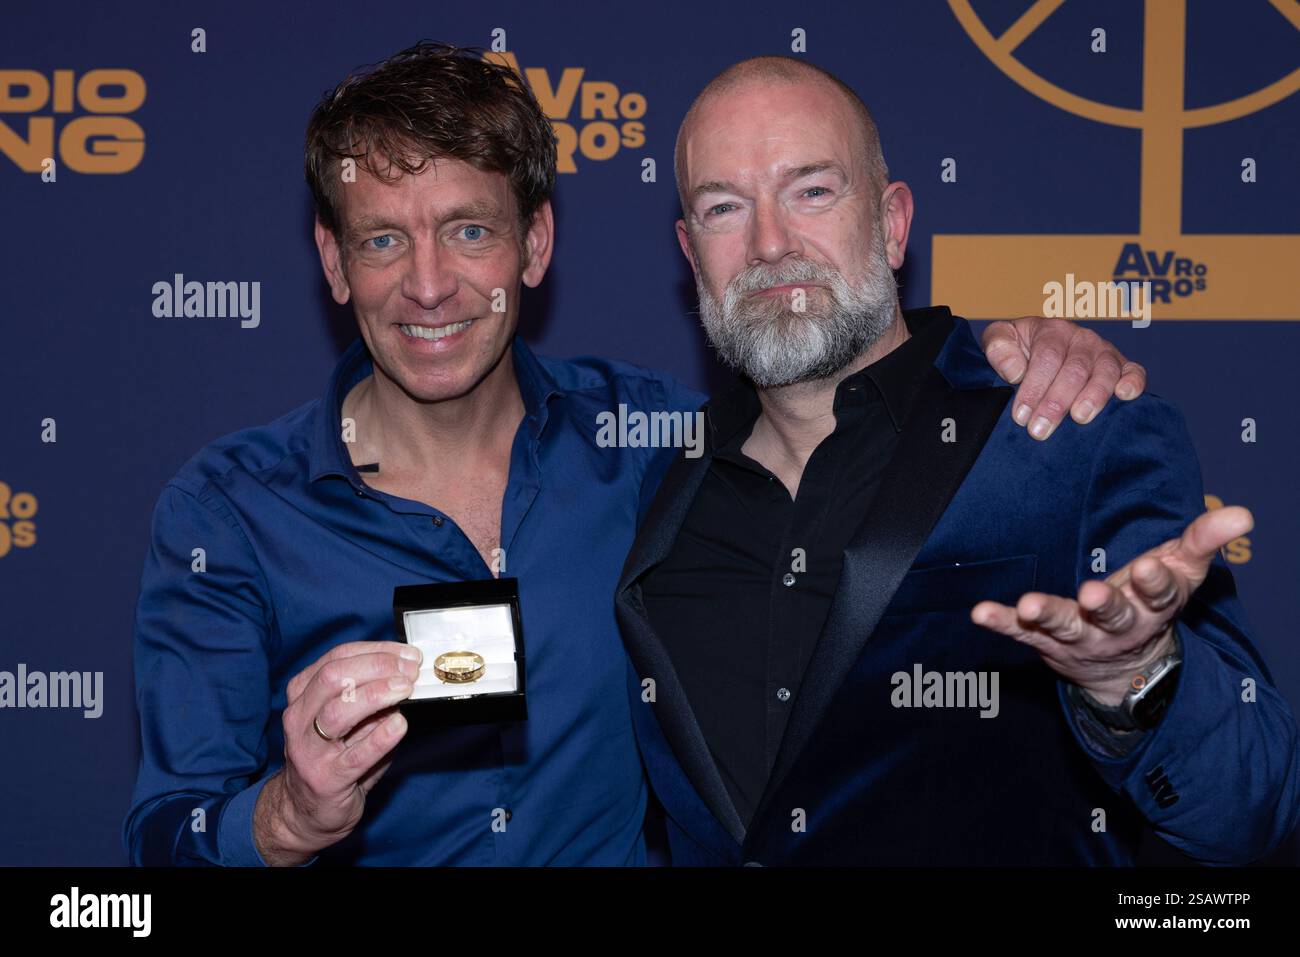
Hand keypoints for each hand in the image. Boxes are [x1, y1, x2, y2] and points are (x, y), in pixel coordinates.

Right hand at [253, 641, 421, 864]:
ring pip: (338, 711)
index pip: (337, 658)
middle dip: (377, 667)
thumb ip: (367, 695)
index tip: (407, 654)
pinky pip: (355, 755)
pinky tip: (399, 725)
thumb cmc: (332, 755)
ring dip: (377, 695)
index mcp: (302, 693)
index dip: (376, 651)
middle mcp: (299, 717)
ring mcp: (309, 749)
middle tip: (409, 671)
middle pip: (334, 677)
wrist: (305, 810)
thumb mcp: (344, 718)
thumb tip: (406, 673)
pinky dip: (380, 737)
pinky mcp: (326, 779)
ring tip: (405, 690)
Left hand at [970, 507, 1251, 706]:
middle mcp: (1118, 625)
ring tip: (1028, 604)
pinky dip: (1001, 623)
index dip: (1155, 581)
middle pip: (1114, 615)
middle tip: (1093, 593)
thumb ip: (1203, 540)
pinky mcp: (1045, 641)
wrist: (1124, 665)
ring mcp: (1080, 635)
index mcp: (1153, 604)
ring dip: (1048, 614)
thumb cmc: (1150, 599)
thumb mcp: (1180, 570)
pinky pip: (1020, 633)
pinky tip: (980, 613)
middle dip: (1104, 604)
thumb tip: (1244, 515)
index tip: (1149, 567)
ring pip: (1065, 626)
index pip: (1160, 593)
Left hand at [981, 316, 1146, 440]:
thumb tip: (1016, 372)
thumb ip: (998, 348)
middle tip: (1040, 430)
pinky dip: (1133, 382)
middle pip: (1074, 369)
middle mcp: (1082, 339)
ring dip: (1093, 396)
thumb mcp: (1000, 340)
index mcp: (1052, 330)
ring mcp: (1104, 352)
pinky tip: (1124, 396)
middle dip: (1056, 402)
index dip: (1034, 387)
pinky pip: (1134, 371)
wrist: (1038, 347)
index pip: (1046, 358)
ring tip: (1080, 418)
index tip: (1021, 416)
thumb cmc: (1017, 348)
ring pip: (1105, 372)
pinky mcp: (1123, 367)